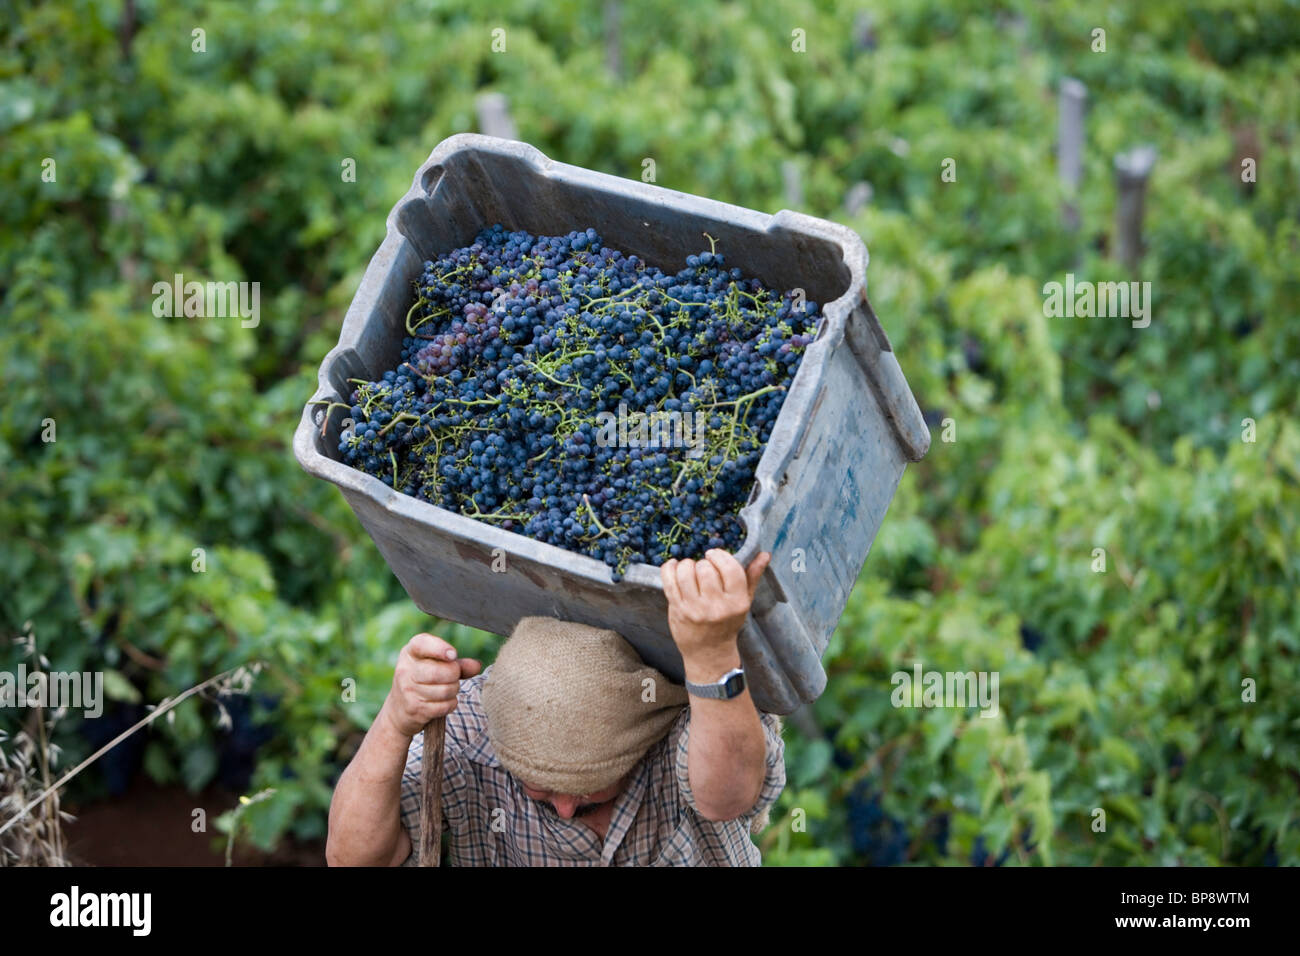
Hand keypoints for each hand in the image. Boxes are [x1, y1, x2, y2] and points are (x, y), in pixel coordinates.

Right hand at [380, 633, 482, 738]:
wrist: (399, 710)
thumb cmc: (423, 681)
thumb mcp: (435, 666)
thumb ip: (457, 664)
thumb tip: (476, 665)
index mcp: (410, 652)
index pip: (422, 644)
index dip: (440, 648)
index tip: (452, 655)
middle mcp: (406, 669)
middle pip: (441, 671)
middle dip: (455, 675)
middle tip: (453, 677)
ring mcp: (408, 690)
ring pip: (446, 690)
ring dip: (453, 691)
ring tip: (447, 689)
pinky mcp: (414, 709)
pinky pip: (444, 706)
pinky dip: (450, 704)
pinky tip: (444, 702)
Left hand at [661, 550, 770, 667]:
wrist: (709, 651)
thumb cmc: (727, 623)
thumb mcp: (744, 602)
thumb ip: (752, 576)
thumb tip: (764, 554)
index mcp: (737, 603)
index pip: (731, 568)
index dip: (720, 555)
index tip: (714, 555)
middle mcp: (716, 607)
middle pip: (706, 568)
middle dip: (703, 563)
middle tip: (703, 568)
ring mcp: (695, 609)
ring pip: (686, 572)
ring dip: (686, 565)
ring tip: (690, 569)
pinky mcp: (678, 609)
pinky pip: (669, 580)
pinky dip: (669, 568)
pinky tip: (674, 567)